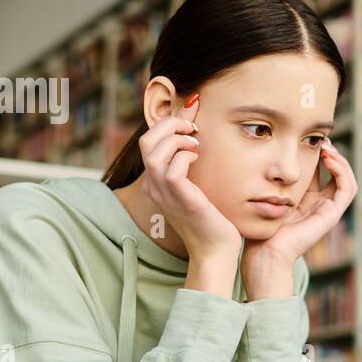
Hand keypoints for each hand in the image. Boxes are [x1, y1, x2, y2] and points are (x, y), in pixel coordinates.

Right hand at [139, 96, 241, 263]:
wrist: (216, 250)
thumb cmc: (212, 218)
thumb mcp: (198, 185)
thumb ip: (192, 162)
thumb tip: (197, 133)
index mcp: (156, 182)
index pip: (151, 142)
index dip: (169, 121)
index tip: (192, 111)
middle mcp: (154, 186)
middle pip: (146, 141)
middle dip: (169, 124)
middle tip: (193, 126)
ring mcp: (164, 193)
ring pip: (152, 151)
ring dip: (176, 137)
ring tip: (196, 141)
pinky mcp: (181, 200)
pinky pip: (171, 170)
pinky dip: (185, 156)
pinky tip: (198, 157)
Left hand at [242, 137, 356, 273]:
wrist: (265, 252)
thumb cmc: (261, 226)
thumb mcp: (270, 195)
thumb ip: (275, 180)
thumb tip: (270, 155)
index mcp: (308, 200)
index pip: (323, 172)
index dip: (321, 154)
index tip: (311, 139)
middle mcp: (321, 205)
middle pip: (338, 174)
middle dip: (333, 154)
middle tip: (322, 140)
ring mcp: (328, 211)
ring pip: (348, 180)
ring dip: (341, 161)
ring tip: (328, 148)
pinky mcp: (332, 215)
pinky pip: (347, 189)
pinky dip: (342, 172)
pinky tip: (329, 159)